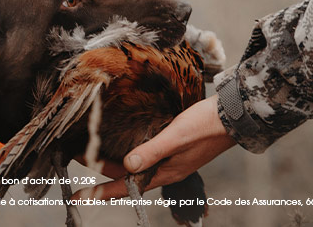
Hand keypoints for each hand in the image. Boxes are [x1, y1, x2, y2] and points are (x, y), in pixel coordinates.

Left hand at [72, 95, 234, 199]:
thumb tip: (127, 165)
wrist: (235, 115)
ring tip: (93, 154)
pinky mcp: (177, 148)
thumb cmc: (207, 125)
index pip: (126, 187)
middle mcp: (166, 169)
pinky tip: (124, 143)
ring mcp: (172, 160)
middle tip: (77, 159)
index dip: (101, 192)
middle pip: (128, 176)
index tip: (78, 197)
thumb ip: (152, 151)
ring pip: (137, 165)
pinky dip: (132, 152)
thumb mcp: (176, 136)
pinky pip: (148, 155)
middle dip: (102, 171)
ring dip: (115, 162)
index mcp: (165, 172)